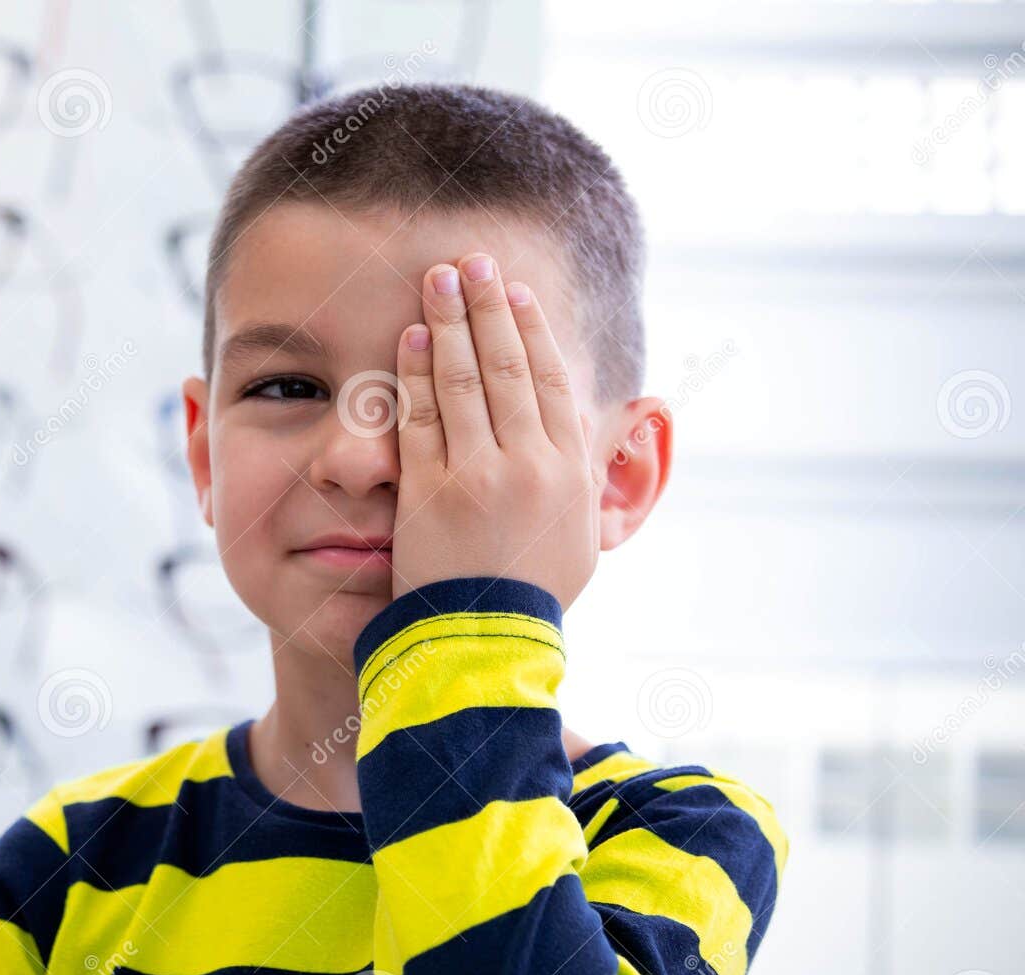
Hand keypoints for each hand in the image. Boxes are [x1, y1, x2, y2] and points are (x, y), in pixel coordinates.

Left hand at [389, 253, 603, 609]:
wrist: (485, 643)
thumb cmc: (534, 590)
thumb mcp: (586, 532)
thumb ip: (598, 469)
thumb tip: (637, 412)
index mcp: (570, 471)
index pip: (552, 380)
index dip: (533, 329)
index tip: (517, 291)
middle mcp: (529, 466)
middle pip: (508, 366)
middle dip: (488, 306)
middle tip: (473, 261)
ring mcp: (476, 477)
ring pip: (463, 382)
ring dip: (447, 323)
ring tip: (438, 280)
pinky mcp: (428, 494)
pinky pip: (419, 420)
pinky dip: (413, 375)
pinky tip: (407, 339)